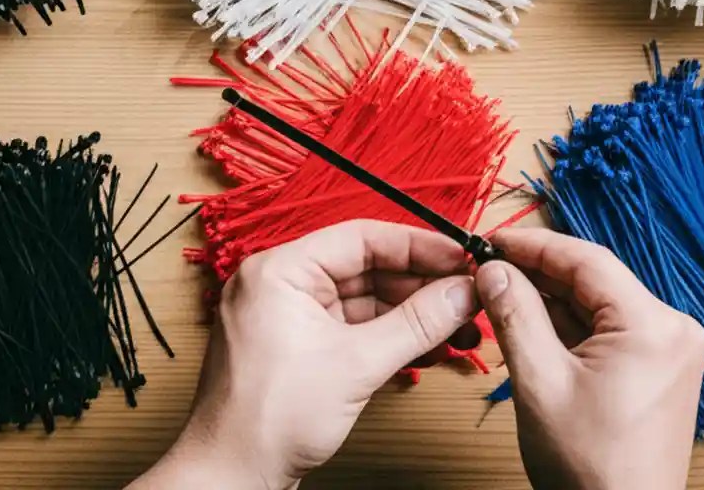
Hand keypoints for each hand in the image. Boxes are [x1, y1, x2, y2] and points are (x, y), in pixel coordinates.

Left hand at [131, 220, 478, 488]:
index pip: (361, 238)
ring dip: (413, 314)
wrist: (232, 477)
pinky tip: (434, 344)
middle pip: (367, 268)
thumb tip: (463, 291)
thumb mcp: (356, 364)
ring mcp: (290, 319)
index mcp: (280, 271)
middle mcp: (281, 286)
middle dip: (422, 285)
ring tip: (464, 325)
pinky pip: (354, 329)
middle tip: (471, 295)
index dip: (419, 246)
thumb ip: (416, 323)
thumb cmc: (269, 420)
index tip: (463, 256)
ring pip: (365, 301)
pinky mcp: (301, 350)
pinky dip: (392, 336)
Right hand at [477, 228, 703, 489]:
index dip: (534, 245)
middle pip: (594, 280)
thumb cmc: (590, 469)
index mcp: (654, 327)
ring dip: (549, 300)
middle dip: (537, 274)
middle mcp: (673, 330)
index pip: (587, 260)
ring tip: (499, 296)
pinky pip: (607, 330)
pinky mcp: (659, 368)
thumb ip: (515, 316)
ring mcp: (669, 350)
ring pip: (597, 305)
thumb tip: (492, 269)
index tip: (492, 239)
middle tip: (486, 268)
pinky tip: (530, 323)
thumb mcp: (539, 383)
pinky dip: (568, 326)